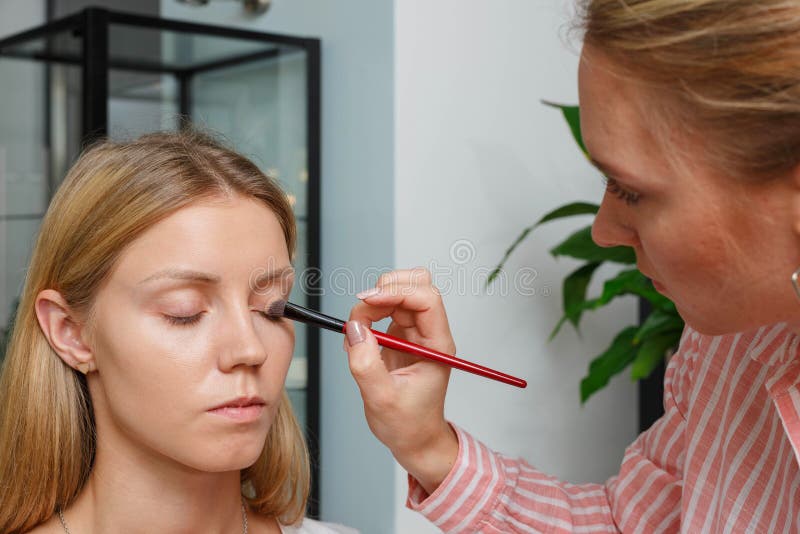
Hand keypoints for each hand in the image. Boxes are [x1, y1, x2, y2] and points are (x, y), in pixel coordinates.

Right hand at [344, 268, 458, 493]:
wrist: (414, 439)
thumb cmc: (408, 424)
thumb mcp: (382, 399)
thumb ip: (366, 364)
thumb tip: (354, 329)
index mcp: (437, 345)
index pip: (426, 299)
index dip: (398, 291)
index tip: (369, 300)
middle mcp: (429, 333)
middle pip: (415, 285)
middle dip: (384, 291)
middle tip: (360, 316)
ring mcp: (415, 332)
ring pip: (398, 293)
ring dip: (372, 303)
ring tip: (356, 332)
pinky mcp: (401, 335)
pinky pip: (385, 308)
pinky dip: (367, 315)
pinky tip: (358, 340)